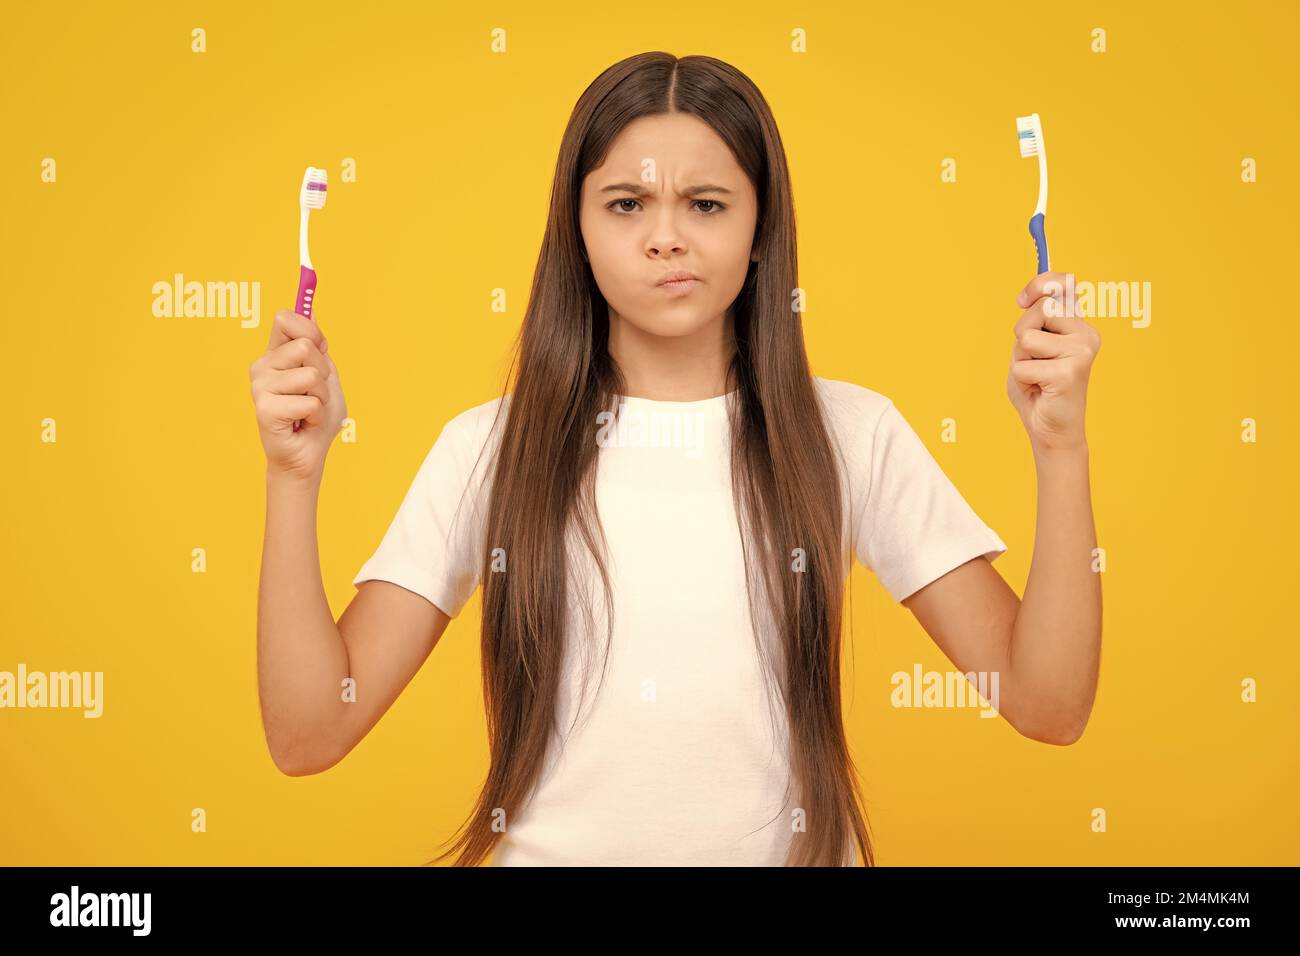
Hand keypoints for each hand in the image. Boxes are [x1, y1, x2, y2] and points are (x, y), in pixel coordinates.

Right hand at [249, 309, 347, 481]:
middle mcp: (262, 366)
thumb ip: (317, 346)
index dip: (310, 330)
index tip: (319, 345)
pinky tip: (303, 423)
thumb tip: (309, 311)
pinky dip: (316, 415)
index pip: (285, 319)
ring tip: (308, 411)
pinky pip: (310, 401)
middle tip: (314, 393)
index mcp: (275, 354)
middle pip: (305, 346)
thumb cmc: (317, 417)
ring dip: (321, 397)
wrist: (308, 455)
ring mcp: (259, 386)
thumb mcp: (325, 375)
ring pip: (311, 375)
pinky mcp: (264, 408)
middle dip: (323, 373)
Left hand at [1006, 271, 1100, 453]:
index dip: (1040, 284)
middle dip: (1022, 333)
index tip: (1022, 299)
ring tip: (1036, 376)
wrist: (1050, 430)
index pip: (1064, 285)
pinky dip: (1021, 379)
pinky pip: (1022, 365)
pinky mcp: (1069, 372)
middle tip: (1033, 359)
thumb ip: (1033, 323)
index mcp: (1077, 326)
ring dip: (1021, 359)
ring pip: (1027, 337)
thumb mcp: (1030, 348)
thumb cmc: (1037, 388)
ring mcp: (1081, 352)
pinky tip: (1039, 390)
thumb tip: (1031, 298)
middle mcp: (1086, 335)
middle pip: (1040, 308)